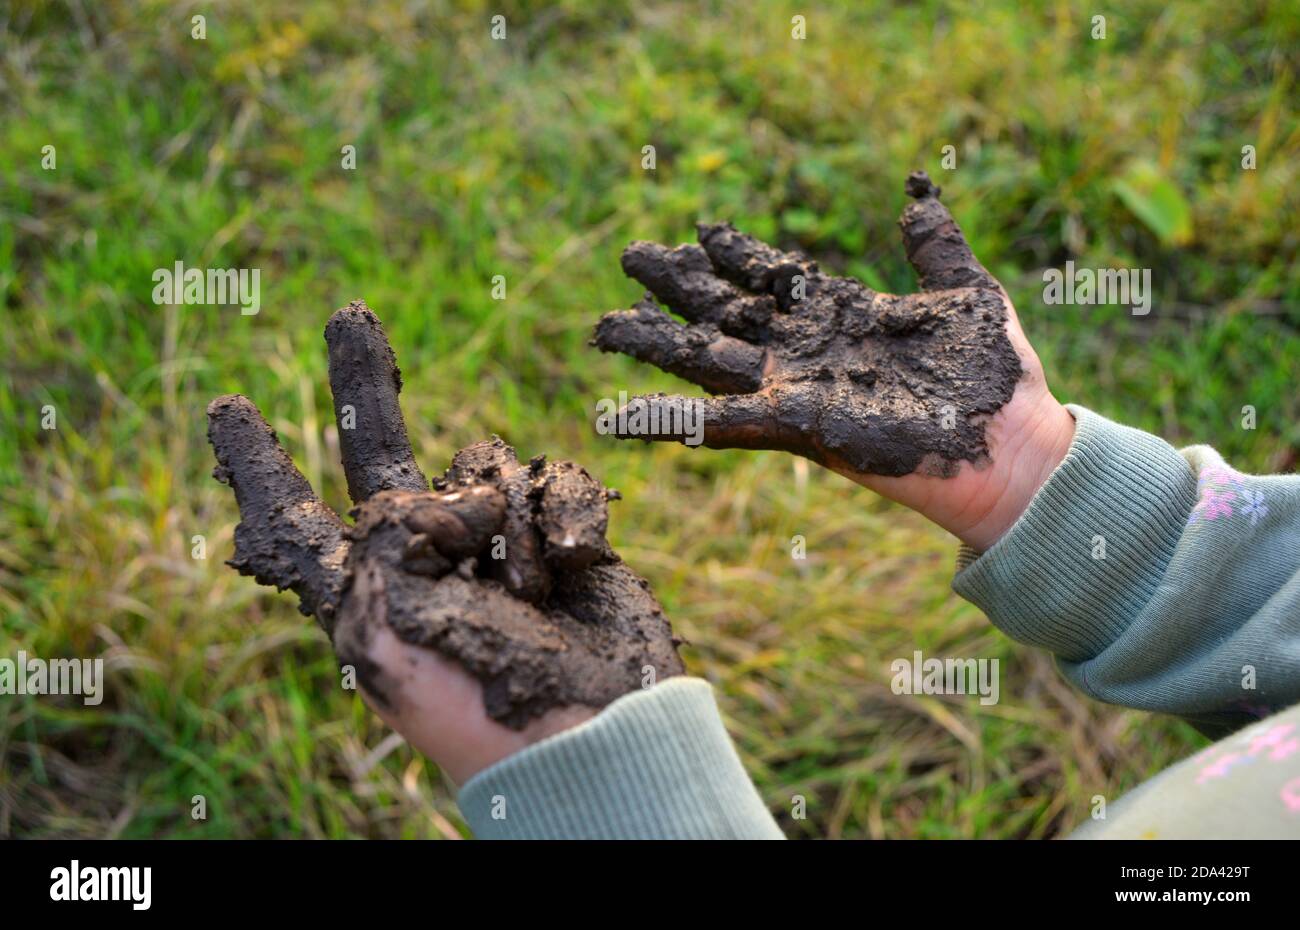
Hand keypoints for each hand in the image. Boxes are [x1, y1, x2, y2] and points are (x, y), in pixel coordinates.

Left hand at [207, 302, 683, 783]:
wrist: (588, 728)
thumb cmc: (473, 688)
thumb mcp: (383, 614)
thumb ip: (379, 532)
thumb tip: (418, 499)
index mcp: (362, 587)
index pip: (293, 515)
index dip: (258, 466)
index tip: (228, 411)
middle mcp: (421, 558)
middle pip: (382, 449)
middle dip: (365, 382)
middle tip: (348, 316)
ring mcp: (493, 548)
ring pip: (489, 465)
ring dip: (508, 519)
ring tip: (527, 590)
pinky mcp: (561, 542)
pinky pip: (558, 482)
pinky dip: (567, 517)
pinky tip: (573, 565)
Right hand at [593, 171, 1074, 550]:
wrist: (1015, 449)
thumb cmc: (998, 378)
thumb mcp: (968, 291)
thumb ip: (934, 244)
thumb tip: (916, 191)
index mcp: (843, 317)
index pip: (774, 280)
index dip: (737, 256)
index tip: (700, 230)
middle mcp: (809, 354)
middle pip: (725, 315)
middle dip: (679, 288)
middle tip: (631, 257)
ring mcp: (797, 391)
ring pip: (708, 363)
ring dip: (656, 345)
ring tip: (605, 327)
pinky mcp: (798, 428)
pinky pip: (721, 425)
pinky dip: (670, 422)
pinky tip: (620, 414)